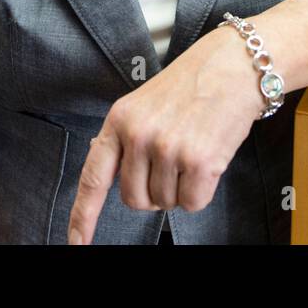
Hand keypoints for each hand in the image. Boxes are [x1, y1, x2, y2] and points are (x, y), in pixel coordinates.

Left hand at [67, 24, 265, 243]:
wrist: (232, 65)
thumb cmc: (191, 85)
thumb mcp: (143, 103)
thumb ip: (124, 137)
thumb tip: (106, 172)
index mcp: (119, 120)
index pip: (93, 178)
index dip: (83, 217)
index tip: (76, 242)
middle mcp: (138, 135)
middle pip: (135, 200)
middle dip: (153, 192)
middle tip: (172, 162)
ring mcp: (167, 149)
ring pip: (166, 203)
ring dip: (181, 187)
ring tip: (192, 150)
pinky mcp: (198, 161)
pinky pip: (193, 203)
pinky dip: (202, 191)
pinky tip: (208, 160)